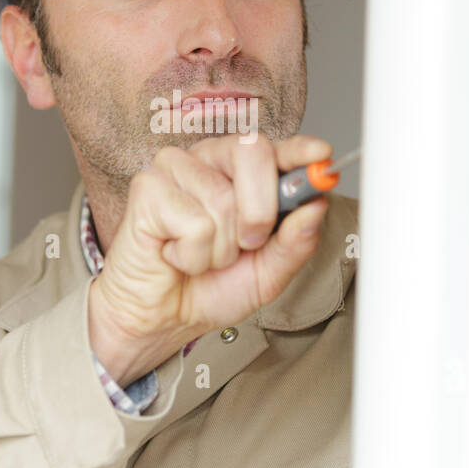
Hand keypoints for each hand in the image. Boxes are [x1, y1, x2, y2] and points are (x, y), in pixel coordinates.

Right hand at [88, 134, 332, 385]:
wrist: (160, 317)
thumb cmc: (208, 287)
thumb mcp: (269, 273)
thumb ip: (296, 242)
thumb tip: (317, 206)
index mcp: (241, 173)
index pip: (276, 149)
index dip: (299, 150)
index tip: (320, 154)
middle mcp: (209, 160)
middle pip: (253, 155)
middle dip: (259, 212)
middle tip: (245, 244)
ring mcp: (175, 169)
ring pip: (223, 199)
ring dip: (219, 248)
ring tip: (200, 254)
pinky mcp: (148, 186)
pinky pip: (194, 223)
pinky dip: (192, 255)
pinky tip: (176, 254)